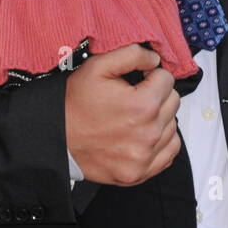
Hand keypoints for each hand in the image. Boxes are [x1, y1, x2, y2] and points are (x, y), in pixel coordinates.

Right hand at [65, 43, 182, 184]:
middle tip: (135, 97)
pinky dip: (162, 141)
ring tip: (135, 117)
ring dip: (160, 118)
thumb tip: (155, 59)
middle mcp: (148, 134)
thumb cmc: (74, 104)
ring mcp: (145, 157)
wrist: (55, 138)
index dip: (151, 75)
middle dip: (157, 95)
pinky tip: (144, 134)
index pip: (167, 79)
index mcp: (142, 105)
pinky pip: (170, 152)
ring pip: (173, 126)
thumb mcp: (97, 66)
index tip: (139, 80)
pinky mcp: (140, 173)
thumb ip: (132, 54)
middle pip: (173, 102)